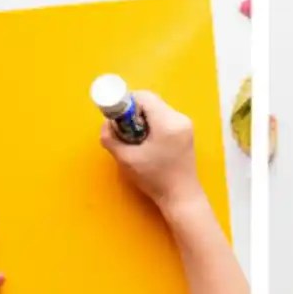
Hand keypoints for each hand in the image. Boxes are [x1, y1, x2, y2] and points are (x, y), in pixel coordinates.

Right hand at [99, 91, 204, 214]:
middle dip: (133, 111)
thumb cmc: (154, 179)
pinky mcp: (186, 131)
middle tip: (123, 128)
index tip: (116, 116)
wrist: (181, 196)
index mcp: (167, 123)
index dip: (126, 102)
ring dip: (143, 117)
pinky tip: (147, 141)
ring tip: (135, 137)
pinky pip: (164, 118)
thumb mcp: (126, 159)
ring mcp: (185, 124)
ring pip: (157, 109)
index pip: (144, 97)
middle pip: (151, 102)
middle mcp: (179, 118)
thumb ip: (111, 138)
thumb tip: (106, 124)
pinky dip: (152, 123)